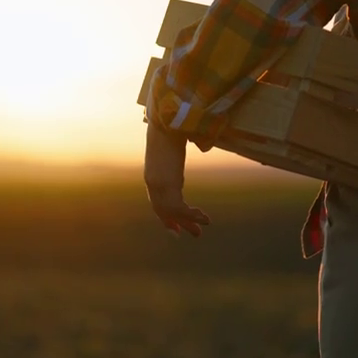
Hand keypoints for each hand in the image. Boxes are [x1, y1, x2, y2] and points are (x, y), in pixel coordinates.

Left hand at [144, 121, 209, 236]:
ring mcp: (158, 184)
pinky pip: (178, 208)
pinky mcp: (166, 184)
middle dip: (178, 224)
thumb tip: (194, 142)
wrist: (166, 123)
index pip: (157, 202)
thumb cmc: (170, 129)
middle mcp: (153, 181)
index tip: (175, 229)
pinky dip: (191, 216)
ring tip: (203, 228)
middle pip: (163, 210)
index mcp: (153, 173)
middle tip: (195, 234)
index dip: (166, 217)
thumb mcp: (172, 146)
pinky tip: (204, 217)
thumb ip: (177, 152)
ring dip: (188, 221)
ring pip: (171, 211)